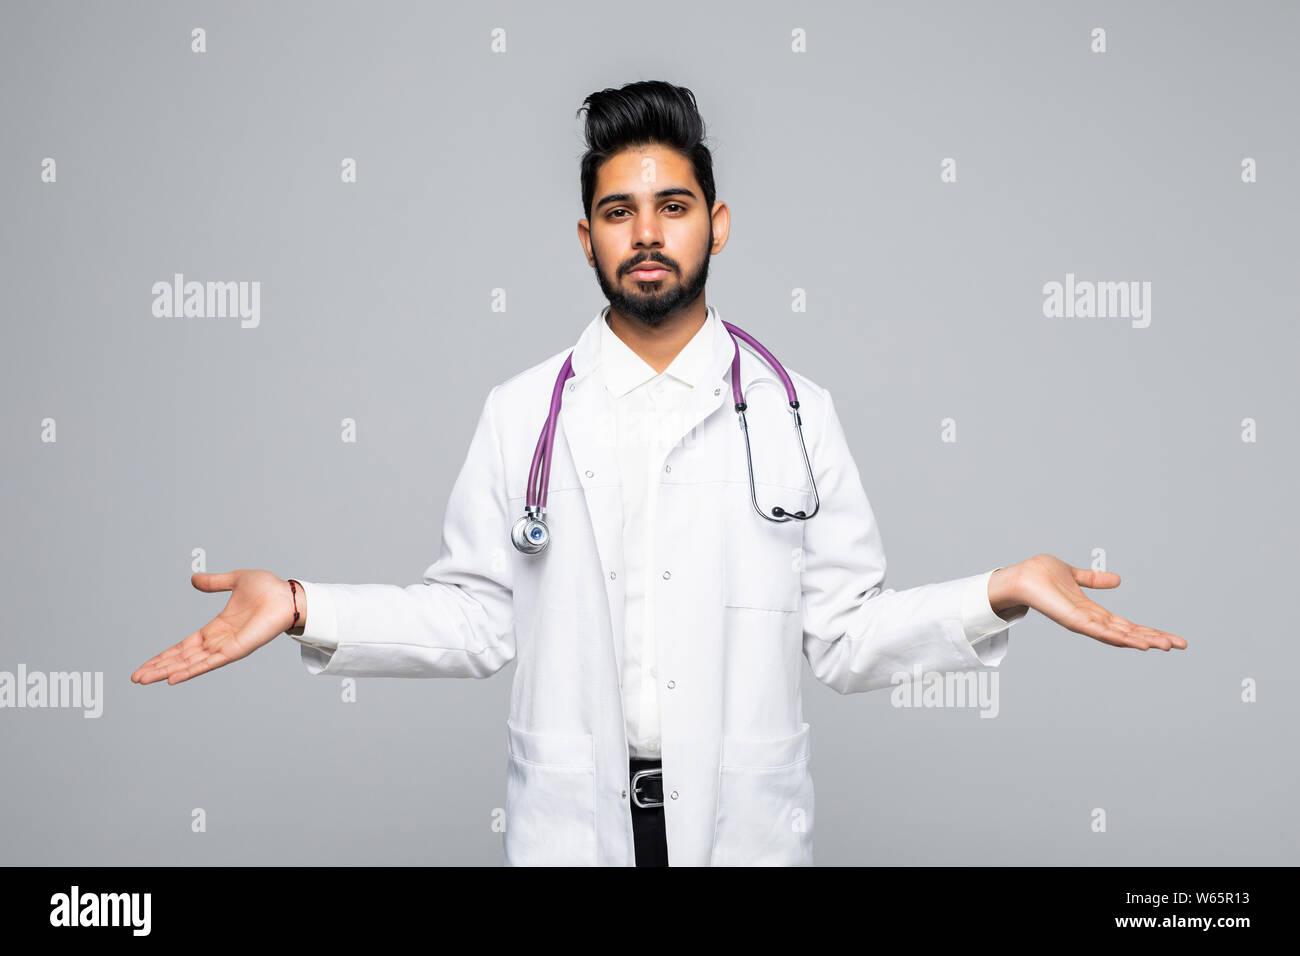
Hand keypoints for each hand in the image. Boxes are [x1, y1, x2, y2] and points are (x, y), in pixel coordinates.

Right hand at [131, 569, 296, 684]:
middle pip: (182, 658)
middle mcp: (218, 641)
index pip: (184, 646)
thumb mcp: (235, 581)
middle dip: (158, 667)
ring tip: (144, 679)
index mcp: (216, 628)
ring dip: (166, 671)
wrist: (289, 595)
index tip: (146, 664)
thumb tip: (194, 580)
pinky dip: (190, 671)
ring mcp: (226, 647)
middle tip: (136, 677)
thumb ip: (214, 583)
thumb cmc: (269, 589)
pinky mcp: (236, 650)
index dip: (165, 655)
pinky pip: (209, 663)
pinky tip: (172, 679)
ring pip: (190, 664)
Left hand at [994, 554, 1185, 650]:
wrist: (1019, 576)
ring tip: (1166, 646)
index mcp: (1093, 611)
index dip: (1149, 631)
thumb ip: (1093, 580)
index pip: (1127, 624)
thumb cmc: (1041, 576)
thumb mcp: (1075, 575)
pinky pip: (1099, 631)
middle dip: (1154, 639)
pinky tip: (1137, 643)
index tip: (1172, 638)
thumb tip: (1117, 580)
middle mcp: (1090, 620)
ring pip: (1118, 635)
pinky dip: (1118, 637)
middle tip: (1180, 645)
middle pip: (1128, 633)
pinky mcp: (1073, 620)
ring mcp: (1082, 622)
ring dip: (1142, 641)